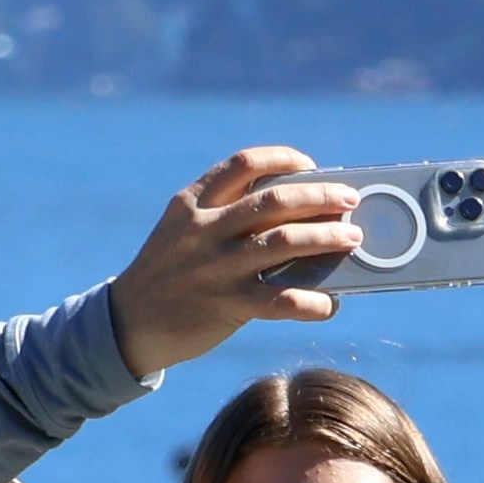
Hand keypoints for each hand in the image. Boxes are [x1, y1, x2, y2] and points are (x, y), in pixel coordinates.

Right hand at [108, 146, 368, 376]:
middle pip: (274, 200)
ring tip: (354, 238)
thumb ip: (223, 215)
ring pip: (284, 242)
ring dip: (326, 237)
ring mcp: (217, 267)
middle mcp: (205, 229)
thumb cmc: (169, 272)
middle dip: (320, 196)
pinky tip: (330, 304)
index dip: (283, 159)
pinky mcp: (227, 305)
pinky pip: (281, 300)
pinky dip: (312, 301)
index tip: (309, 165)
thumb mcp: (181, 230)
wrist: (129, 322)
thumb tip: (296, 214)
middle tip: (350, 199)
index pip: (244, 164)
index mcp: (193, 202)